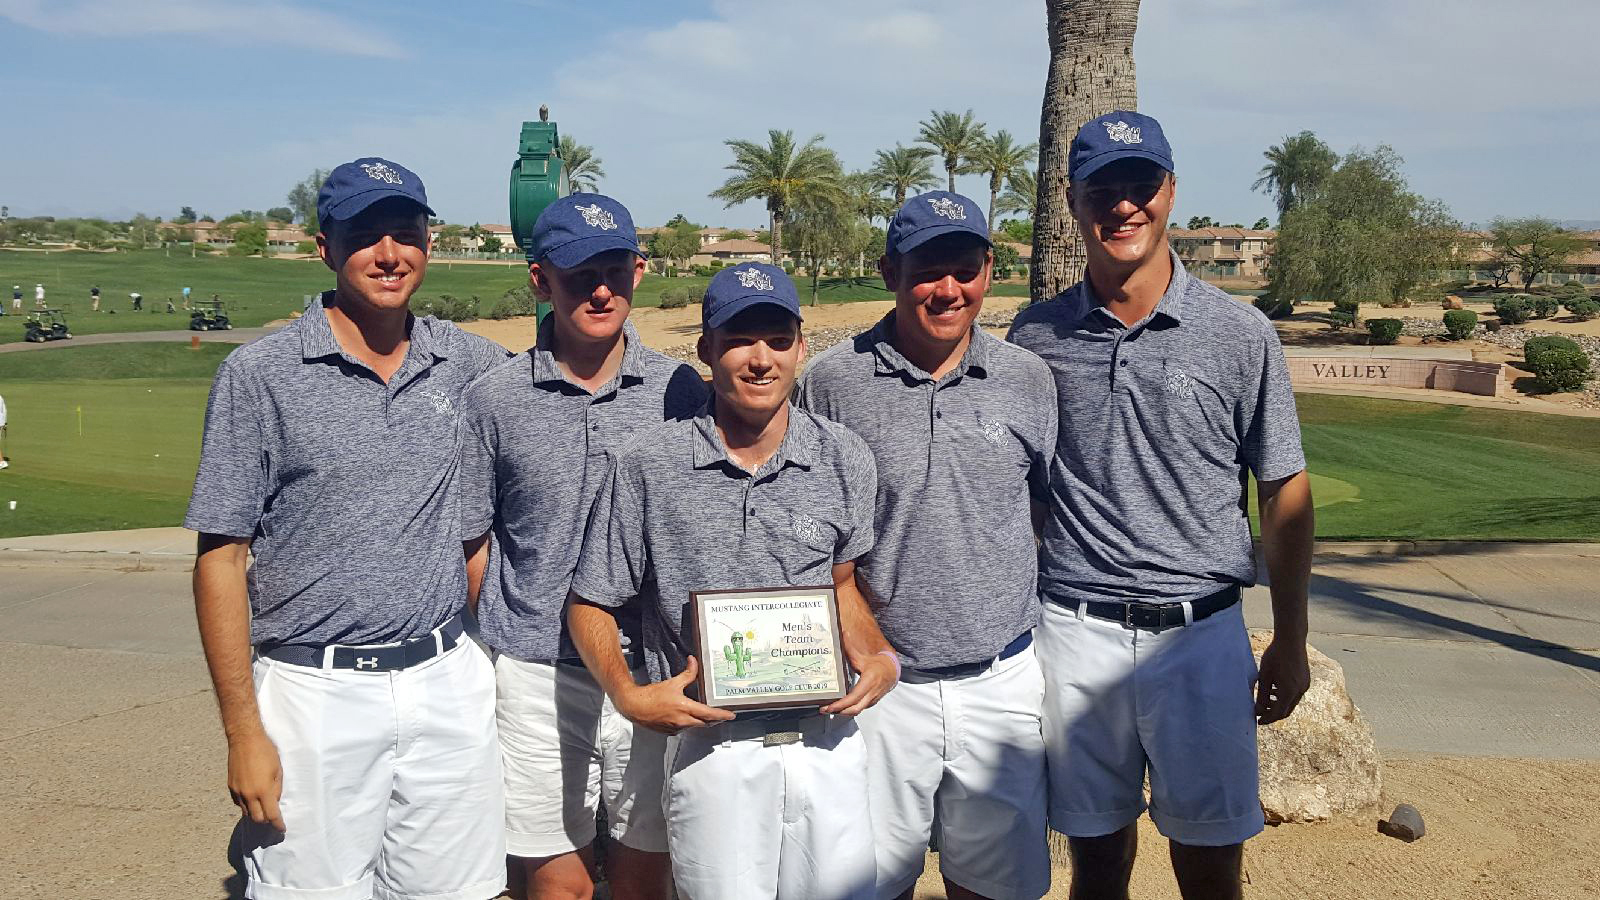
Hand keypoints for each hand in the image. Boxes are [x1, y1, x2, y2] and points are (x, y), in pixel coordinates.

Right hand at [228, 730, 284, 830]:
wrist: (245, 739)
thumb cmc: (266, 752)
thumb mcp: (278, 770)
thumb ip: (276, 788)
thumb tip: (274, 801)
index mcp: (263, 790)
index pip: (271, 815)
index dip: (278, 824)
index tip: (282, 828)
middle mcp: (248, 794)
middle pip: (257, 818)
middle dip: (266, 821)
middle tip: (274, 818)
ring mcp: (237, 791)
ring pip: (246, 812)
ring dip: (255, 813)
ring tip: (263, 809)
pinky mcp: (230, 786)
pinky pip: (239, 803)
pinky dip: (247, 804)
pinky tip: (252, 798)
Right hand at [614, 656, 735, 734]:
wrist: (633, 706)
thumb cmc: (651, 696)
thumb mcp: (673, 683)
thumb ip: (687, 674)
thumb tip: (694, 661)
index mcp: (685, 709)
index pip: (709, 714)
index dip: (722, 715)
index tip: (731, 715)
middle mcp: (683, 721)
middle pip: (705, 723)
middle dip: (714, 720)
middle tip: (721, 715)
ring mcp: (676, 728)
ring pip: (694, 726)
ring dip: (700, 721)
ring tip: (704, 713)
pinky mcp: (669, 732)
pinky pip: (683, 728)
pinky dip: (688, 722)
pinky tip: (684, 715)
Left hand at [821, 648, 896, 716]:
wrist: (892, 671)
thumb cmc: (878, 664)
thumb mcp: (863, 657)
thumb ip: (850, 648)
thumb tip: (843, 633)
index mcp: (869, 681)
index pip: (854, 698)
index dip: (841, 704)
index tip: (830, 706)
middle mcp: (871, 693)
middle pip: (854, 709)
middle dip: (838, 712)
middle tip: (824, 709)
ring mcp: (872, 699)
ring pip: (856, 711)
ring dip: (842, 712)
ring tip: (829, 709)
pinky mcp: (871, 702)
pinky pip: (859, 709)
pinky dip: (848, 710)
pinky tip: (839, 707)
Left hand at [1255, 637, 1310, 725]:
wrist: (1291, 640)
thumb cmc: (1275, 656)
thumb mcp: (1264, 676)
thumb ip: (1261, 695)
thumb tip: (1257, 710)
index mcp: (1289, 692)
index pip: (1277, 713)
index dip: (1267, 719)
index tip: (1258, 721)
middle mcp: (1300, 691)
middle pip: (1286, 710)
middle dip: (1273, 714)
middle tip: (1260, 714)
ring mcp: (1305, 686)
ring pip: (1291, 703)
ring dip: (1279, 704)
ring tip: (1265, 700)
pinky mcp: (1305, 681)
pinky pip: (1295, 694)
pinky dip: (1285, 696)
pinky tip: (1274, 690)